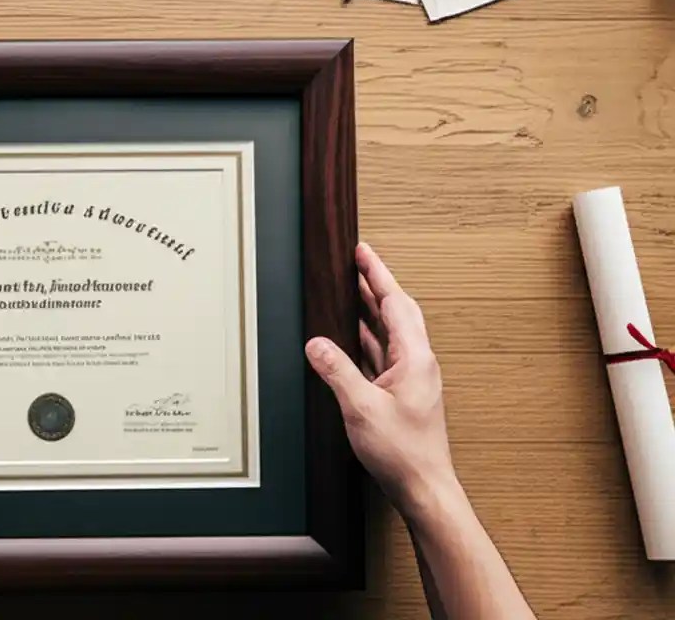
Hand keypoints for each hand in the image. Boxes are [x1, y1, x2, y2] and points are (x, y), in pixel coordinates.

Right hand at [304, 243, 456, 515]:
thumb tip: (316, 344)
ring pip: (388, 334)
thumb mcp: (360, 407)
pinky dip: (366, 340)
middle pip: (395, 312)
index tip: (362, 252)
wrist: (423, 487)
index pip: (395, 303)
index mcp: (414, 358)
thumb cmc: (403, 453)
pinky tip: (349, 340)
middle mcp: (417, 364)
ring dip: (369, 312)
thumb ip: (337, 371)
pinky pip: (382, 355)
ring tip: (349, 293)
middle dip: (374, 286)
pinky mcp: (402, 395)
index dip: (377, 274)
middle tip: (354, 265)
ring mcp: (411, 379)